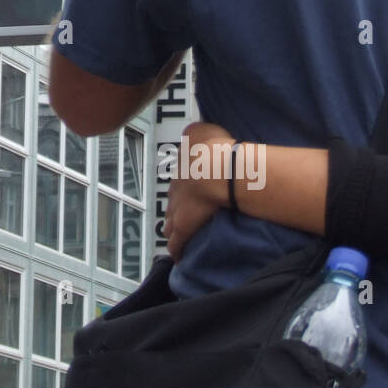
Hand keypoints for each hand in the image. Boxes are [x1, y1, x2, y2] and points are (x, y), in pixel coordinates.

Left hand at [165, 121, 234, 261]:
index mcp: (182, 167)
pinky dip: (177, 251)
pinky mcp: (184, 228)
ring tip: (176, 236)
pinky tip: (178, 258)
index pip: (180, 179)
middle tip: (181, 214)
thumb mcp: (201, 129)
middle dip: (176, 207)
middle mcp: (175, 188)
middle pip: (171, 201)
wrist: (217, 170)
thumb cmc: (214, 147)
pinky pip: (176, 244)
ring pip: (169, 223)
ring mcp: (177, 209)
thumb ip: (195, 130)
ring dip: (172, 229)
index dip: (184, 186)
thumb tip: (192, 131)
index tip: (190, 190)